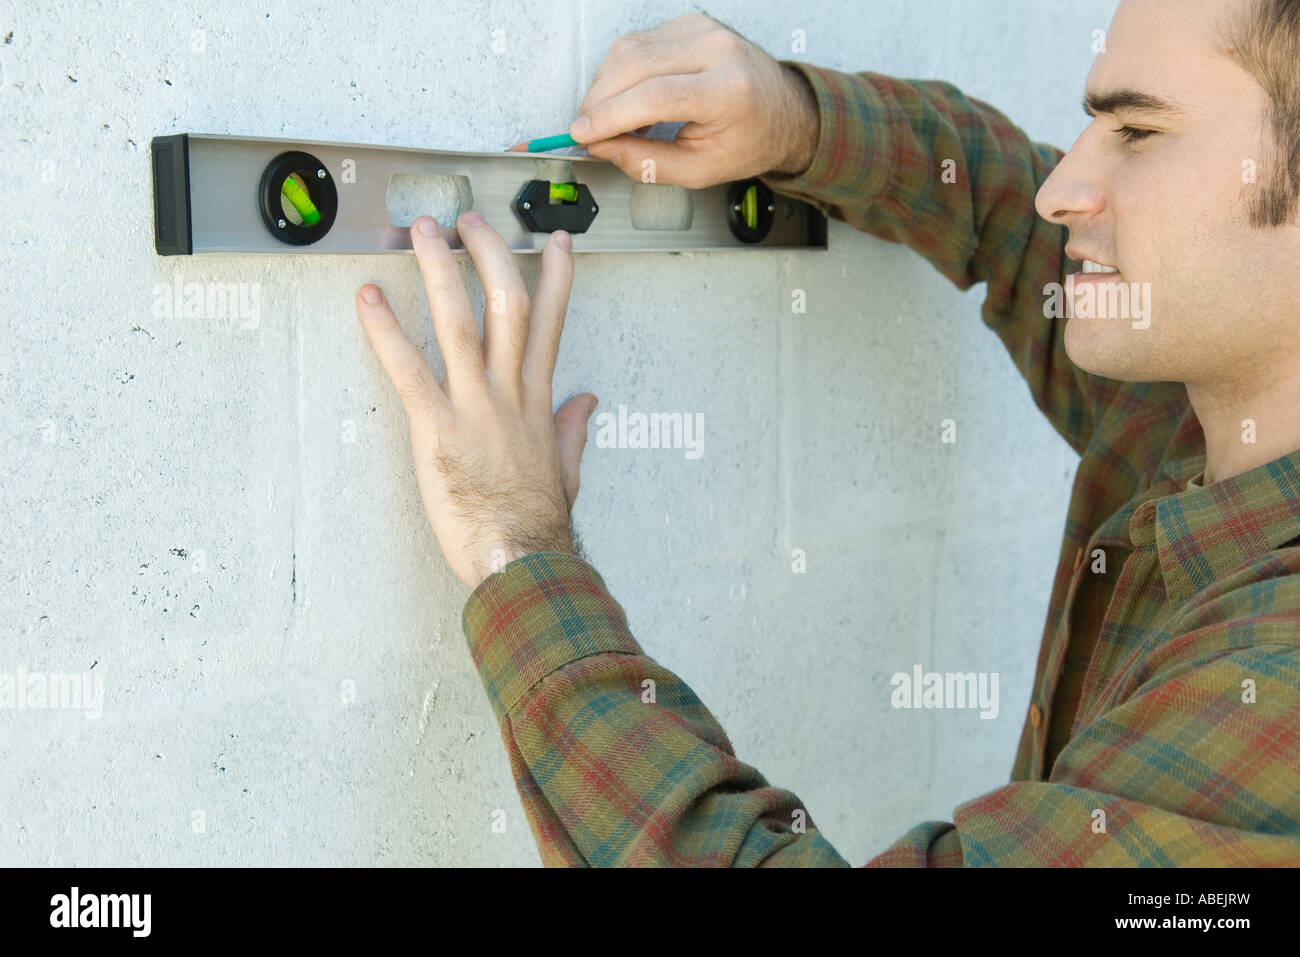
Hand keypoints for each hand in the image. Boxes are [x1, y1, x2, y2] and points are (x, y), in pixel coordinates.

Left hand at [356, 213, 597, 588]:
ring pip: (459, 321)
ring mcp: (474, 406)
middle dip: (489, 254)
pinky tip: (367, 298)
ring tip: (423, 232)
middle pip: (506, 304)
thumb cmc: (537, 523)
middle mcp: (508, 392)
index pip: (551, 323)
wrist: (522, 558)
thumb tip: (587, 402)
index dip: (555, 276)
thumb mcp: (566, 470)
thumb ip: (572, 429)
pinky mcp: (437, 427)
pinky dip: (385, 331)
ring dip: (440, 271)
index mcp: (537, 401)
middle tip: (468, 221)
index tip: (554, 240)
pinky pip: (407, 369)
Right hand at [569, 12, 818, 189]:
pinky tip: (627, 97)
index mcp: (728, 90)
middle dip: (598, 100)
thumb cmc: (749, 140)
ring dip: (605, 85)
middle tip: (587, 129)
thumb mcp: (700, 169)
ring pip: (630, 49)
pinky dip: (621, 71)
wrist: (782, 111)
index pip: (655, 95)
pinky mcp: (690, 23)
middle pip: (634, 64)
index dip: (610, 115)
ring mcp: (703, 30)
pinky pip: (639, 42)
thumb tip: (601, 146)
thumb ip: (647, 162)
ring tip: (609, 118)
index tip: (582, 133)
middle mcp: (717, 50)